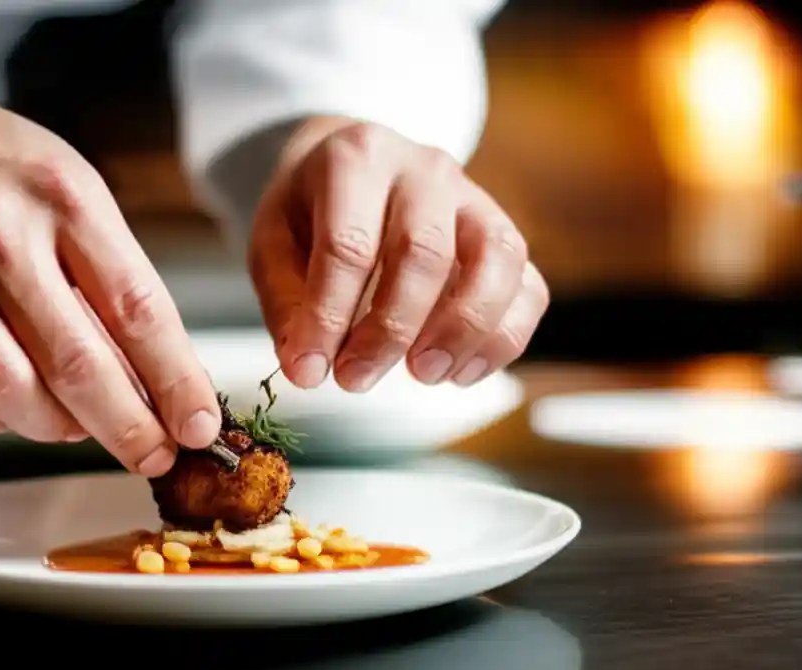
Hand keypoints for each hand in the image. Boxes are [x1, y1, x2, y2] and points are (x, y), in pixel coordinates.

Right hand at [0, 16, 219, 474]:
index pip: (138, 309)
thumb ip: (106, 267)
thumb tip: (154, 367)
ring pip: (10, 392)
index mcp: (61, 198)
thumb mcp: (61, 183)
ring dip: (56, 429)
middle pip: (80, 364)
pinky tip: (8, 411)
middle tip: (154, 454)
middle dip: (129, 427)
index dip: (176, 381)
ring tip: (78, 427)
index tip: (198, 423)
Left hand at [249, 117, 548, 391]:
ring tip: (423, 375)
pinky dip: (503, 338)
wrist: (355, 165)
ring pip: (495, 259)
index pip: (348, 244)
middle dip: (390, 329)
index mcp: (357, 159)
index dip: (329, 316)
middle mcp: (425, 169)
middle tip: (356, 379)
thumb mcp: (273, 243)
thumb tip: (307, 368)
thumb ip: (286, 304)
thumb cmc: (311, 212)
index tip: (312, 370)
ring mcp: (475, 197)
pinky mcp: (505, 233)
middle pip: (424, 252)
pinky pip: (528, 286)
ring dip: (463, 330)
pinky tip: (461, 373)